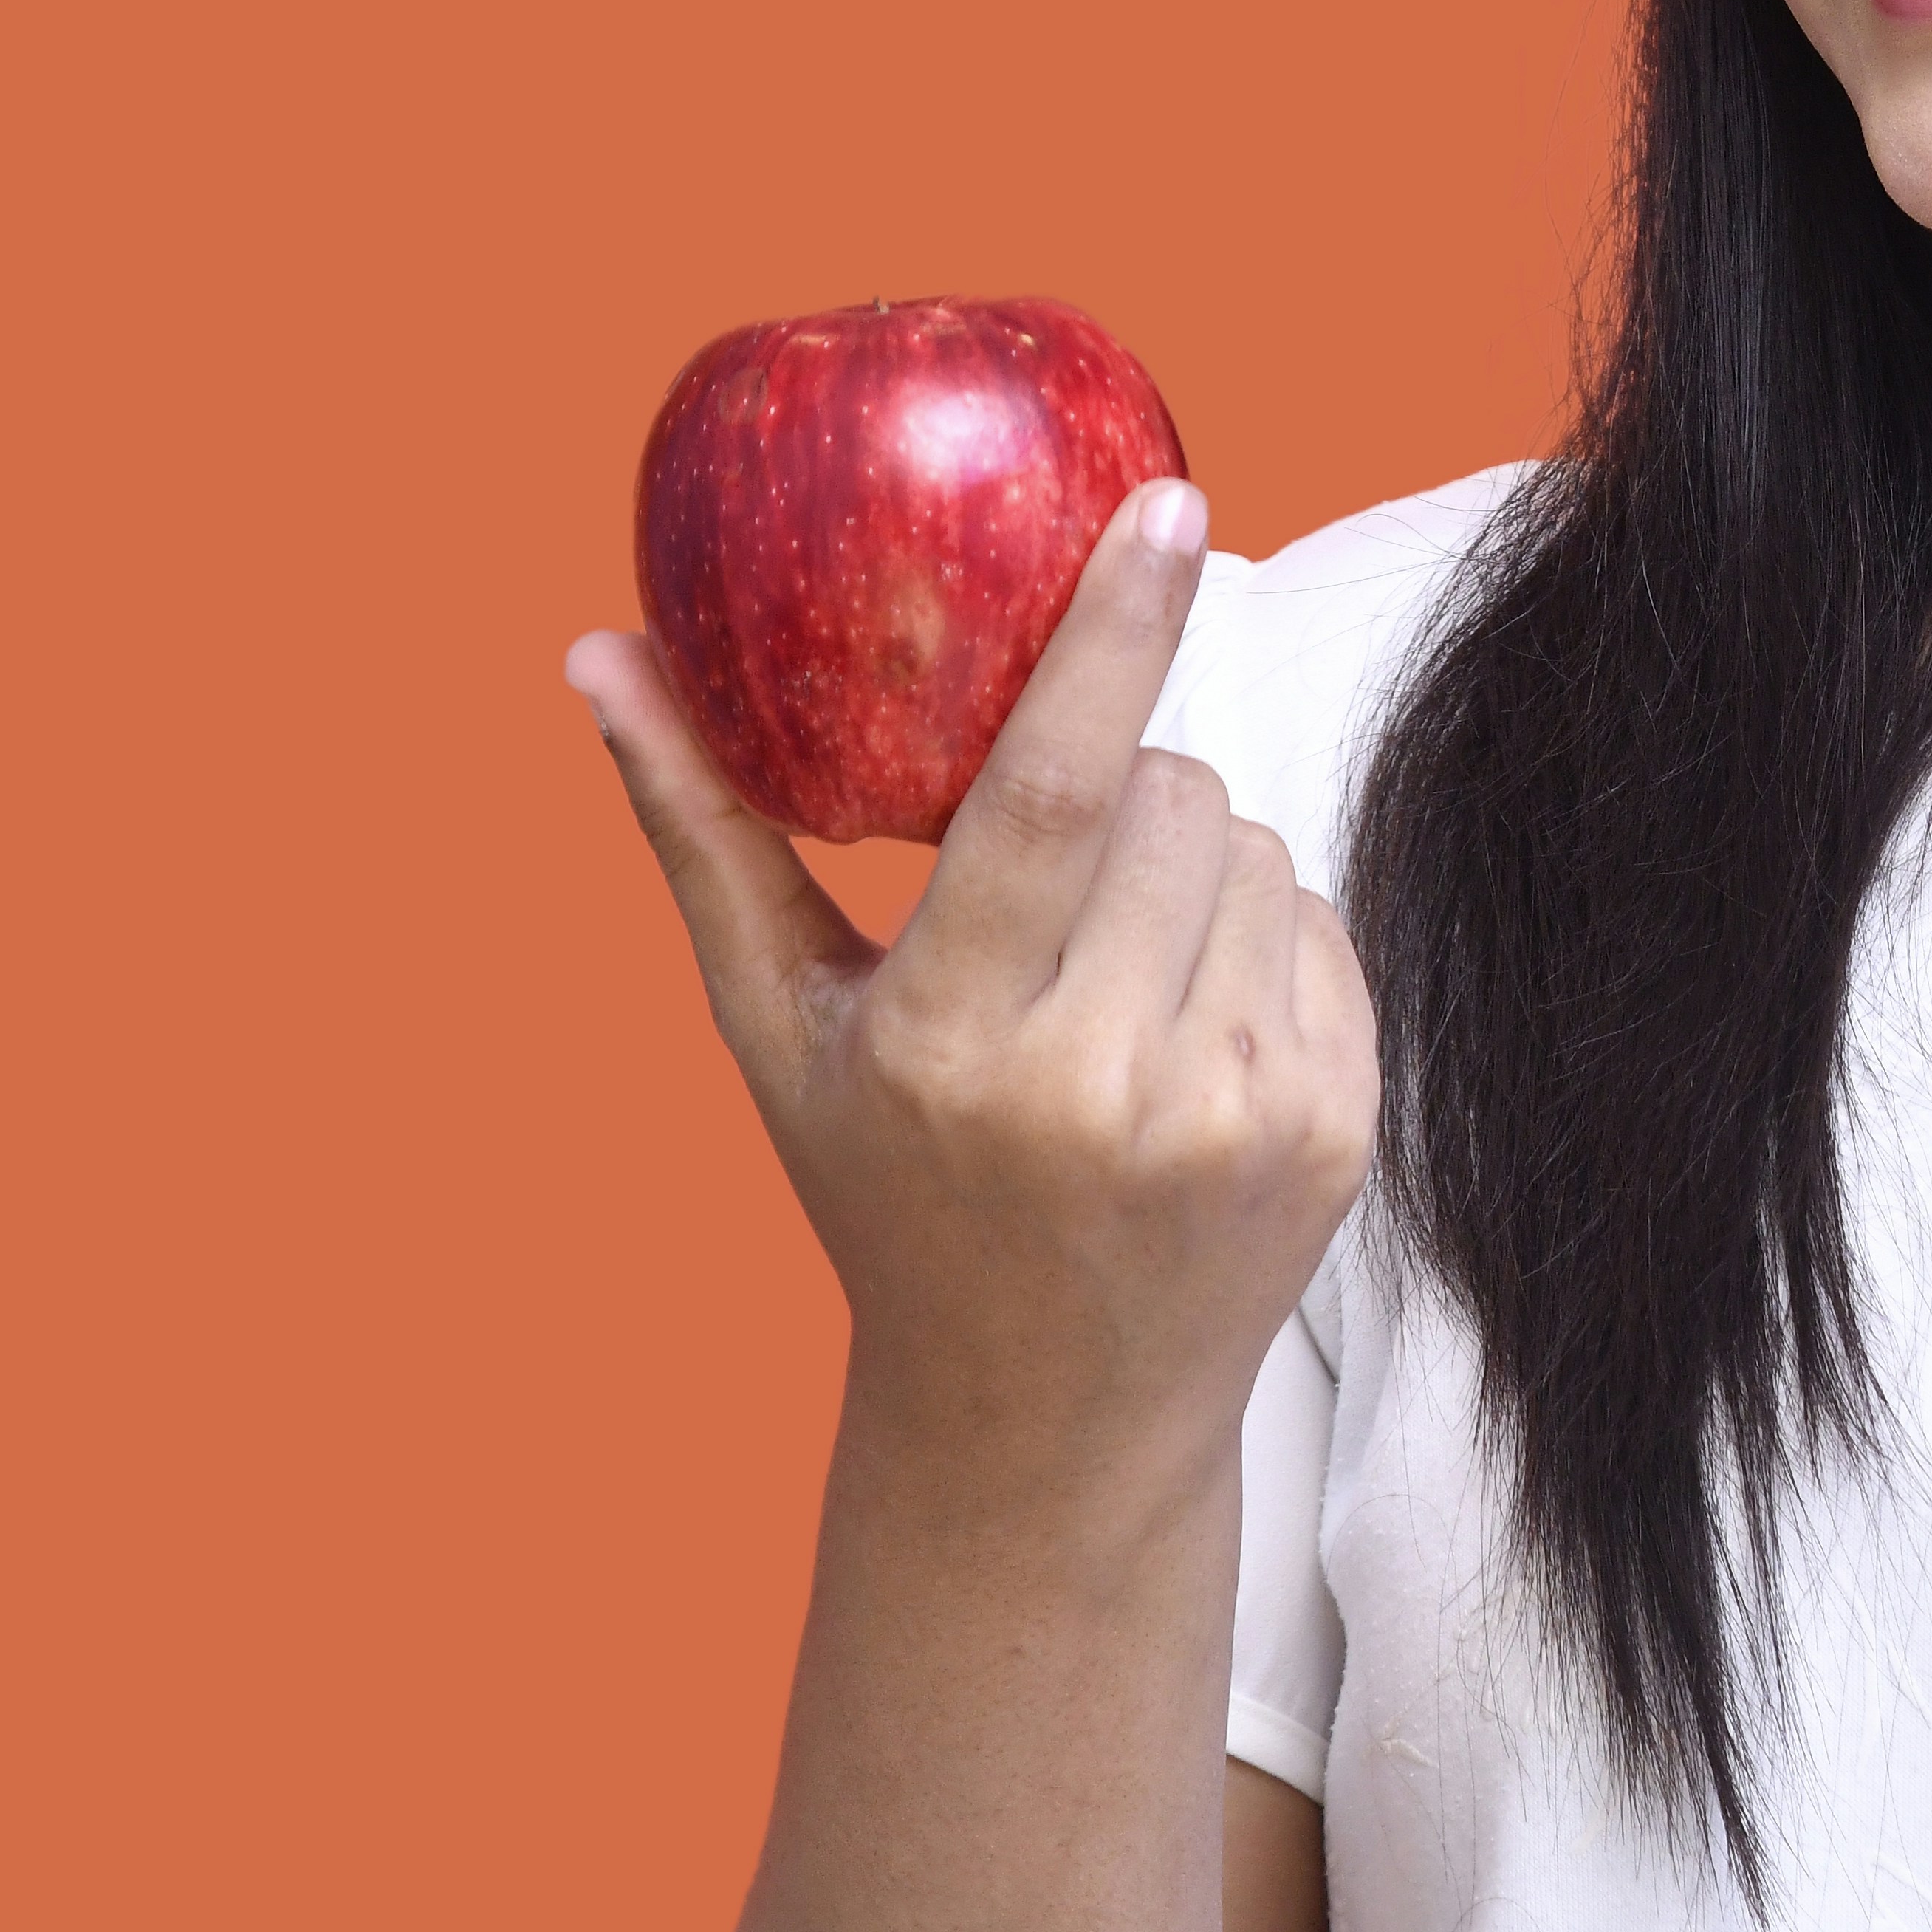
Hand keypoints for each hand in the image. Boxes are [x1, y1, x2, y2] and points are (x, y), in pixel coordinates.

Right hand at [566, 478, 1372, 1488]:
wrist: (1045, 1424)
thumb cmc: (892, 1194)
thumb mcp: (781, 1029)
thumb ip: (703, 835)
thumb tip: (597, 649)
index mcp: (950, 1045)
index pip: (1058, 791)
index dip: (1115, 634)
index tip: (1170, 506)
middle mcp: (1097, 1086)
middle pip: (1171, 794)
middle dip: (1126, 789)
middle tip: (1058, 894)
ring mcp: (1232, 1116)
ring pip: (1254, 848)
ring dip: (1194, 870)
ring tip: (1115, 984)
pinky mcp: (1334, 1134)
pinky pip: (1320, 926)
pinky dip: (1258, 945)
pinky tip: (1187, 1039)